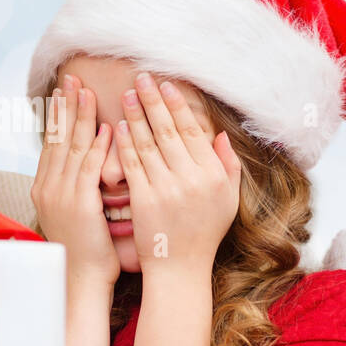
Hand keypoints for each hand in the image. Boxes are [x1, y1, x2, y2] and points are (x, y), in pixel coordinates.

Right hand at [31, 72, 119, 286]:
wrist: (79, 279)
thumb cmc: (84, 251)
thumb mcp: (76, 213)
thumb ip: (78, 187)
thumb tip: (88, 167)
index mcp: (44, 188)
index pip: (51, 143)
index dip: (58, 116)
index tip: (63, 93)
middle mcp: (47, 187)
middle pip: (56, 138)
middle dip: (65, 106)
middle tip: (71, 79)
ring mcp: (61, 194)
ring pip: (71, 146)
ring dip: (81, 117)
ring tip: (87, 91)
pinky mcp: (79, 203)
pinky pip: (89, 167)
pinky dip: (98, 146)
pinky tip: (107, 127)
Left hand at [114, 71, 239, 273]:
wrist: (180, 268)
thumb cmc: (205, 233)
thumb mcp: (228, 200)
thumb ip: (229, 165)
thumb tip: (220, 135)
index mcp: (212, 175)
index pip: (192, 131)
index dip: (177, 105)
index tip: (167, 85)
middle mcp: (191, 179)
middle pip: (168, 131)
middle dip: (153, 101)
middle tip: (141, 77)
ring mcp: (166, 189)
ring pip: (147, 144)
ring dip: (136, 116)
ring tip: (126, 95)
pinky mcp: (143, 200)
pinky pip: (132, 165)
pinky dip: (124, 144)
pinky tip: (117, 127)